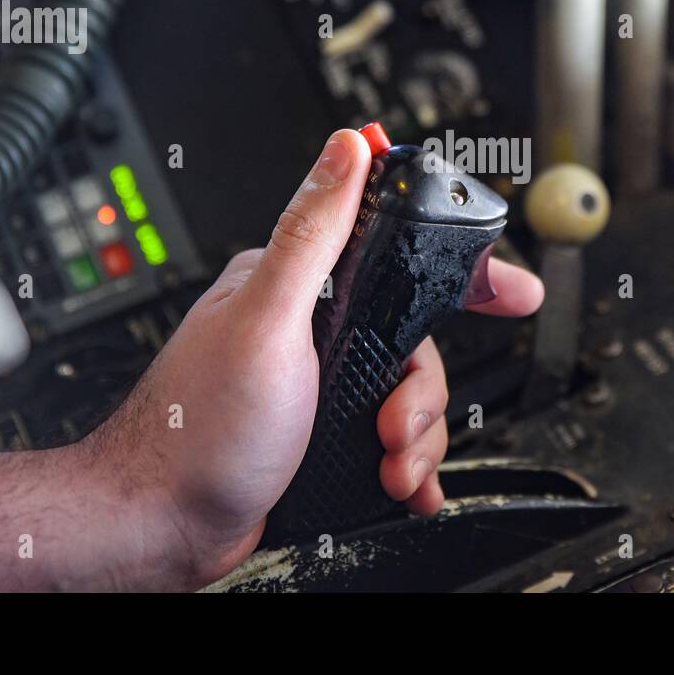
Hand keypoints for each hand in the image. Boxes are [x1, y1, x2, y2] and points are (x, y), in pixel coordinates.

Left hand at [87, 129, 542, 588]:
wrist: (161, 527)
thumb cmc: (195, 428)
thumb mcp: (265, 319)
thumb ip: (312, 234)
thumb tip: (346, 147)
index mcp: (298, 285)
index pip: (396, 258)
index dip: (461, 276)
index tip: (512, 291)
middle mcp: (309, 329)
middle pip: (415, 342)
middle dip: (422, 395)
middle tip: (395, 426)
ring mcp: (317, 384)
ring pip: (409, 397)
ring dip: (413, 441)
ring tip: (386, 468)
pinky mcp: (321, 433)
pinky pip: (390, 440)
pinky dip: (407, 467)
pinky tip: (404, 488)